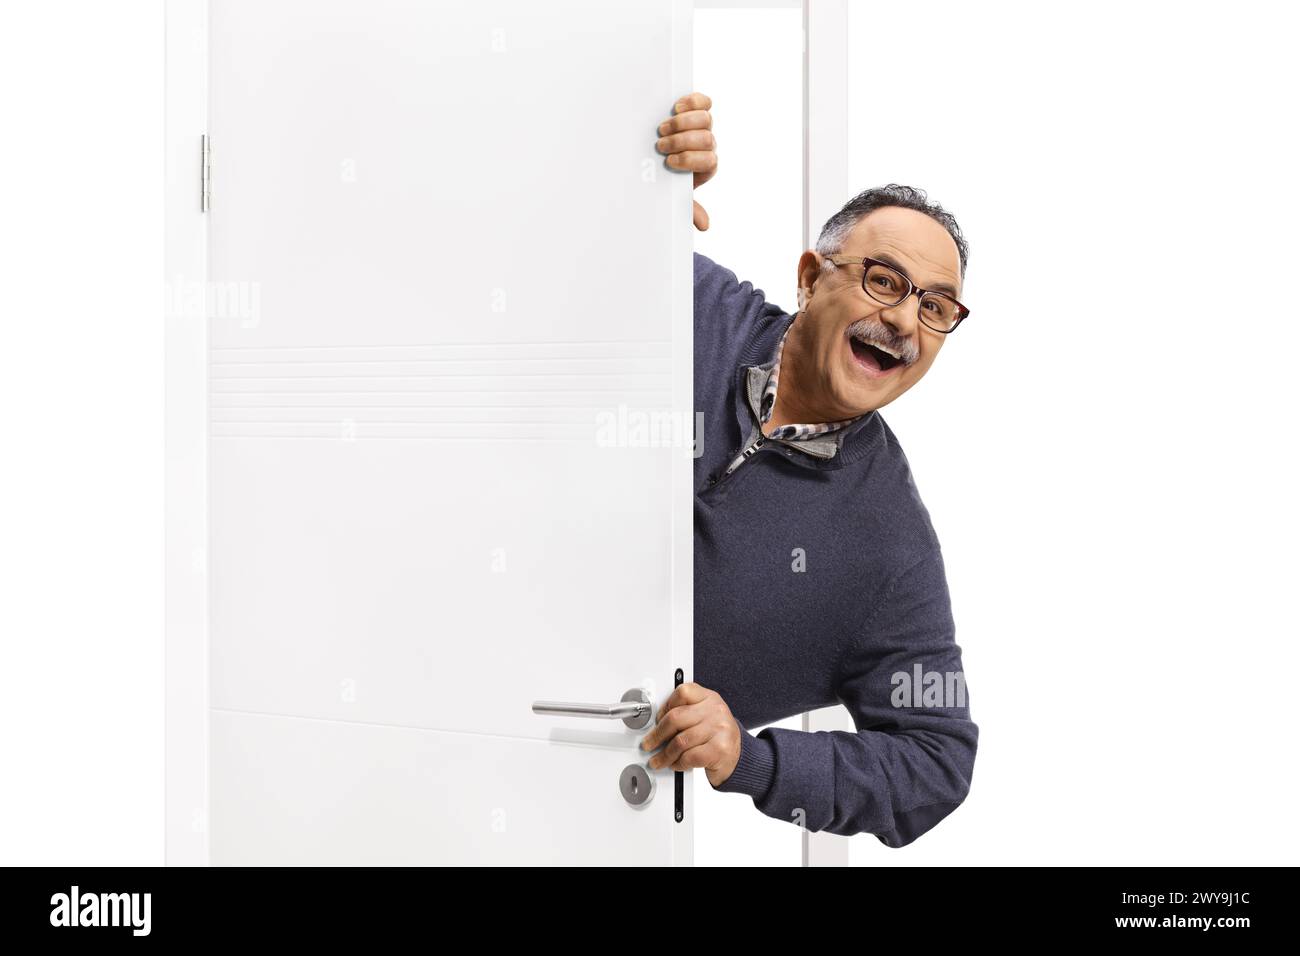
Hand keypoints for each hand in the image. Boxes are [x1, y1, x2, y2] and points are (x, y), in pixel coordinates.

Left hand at [640, 681, 740, 787]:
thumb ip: (686, 713)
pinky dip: (678, 763)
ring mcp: (719, 729)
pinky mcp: (719, 750)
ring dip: (665, 755)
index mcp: (709, 698)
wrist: (740, 756)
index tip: (657, 719)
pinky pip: (689, 757)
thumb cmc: (717, 736)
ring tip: (659, 760)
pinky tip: (676, 764)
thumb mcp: (705, 716)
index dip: (665, 706)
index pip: (683, 692)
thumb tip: (656, 724)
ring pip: (680, 741)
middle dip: (657, 735)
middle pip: (676, 718)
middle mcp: (716, 710)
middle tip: (649, 743)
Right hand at [656, 92, 716, 230]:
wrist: (658, 159)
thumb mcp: (676, 195)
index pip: (709, 162)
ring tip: (663, 128)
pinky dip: (692, 101)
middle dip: (682, 142)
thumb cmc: (666, 177)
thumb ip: (689, 208)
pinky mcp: (698, 109)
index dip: (690, 161)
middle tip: (661, 145)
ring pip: (706, 120)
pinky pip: (704, 102)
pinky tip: (676, 106)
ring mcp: (704, 127)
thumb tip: (704, 225)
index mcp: (706, 166)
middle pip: (707, 139)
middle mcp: (708, 146)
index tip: (669, 163)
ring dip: (683, 123)